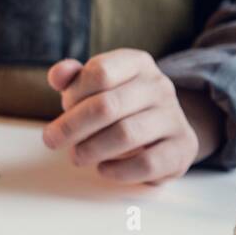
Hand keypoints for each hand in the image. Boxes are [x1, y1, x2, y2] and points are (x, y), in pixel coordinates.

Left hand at [42, 49, 222, 183]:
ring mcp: (174, 117)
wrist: (162, 131)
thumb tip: (57, 75)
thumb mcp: (92, 87)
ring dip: (92, 149)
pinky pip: (147, 163)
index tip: (64, 109)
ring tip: (76, 156)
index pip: (100, 72)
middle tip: (52, 141)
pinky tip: (103, 169)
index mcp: (137, 63)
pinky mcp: (183, 148)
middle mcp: (160, 86)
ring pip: (126, 134)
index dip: (74, 93)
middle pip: (108, 105)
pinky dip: (118, 170)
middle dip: (72, 126)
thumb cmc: (118, 107)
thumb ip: (72, 78)